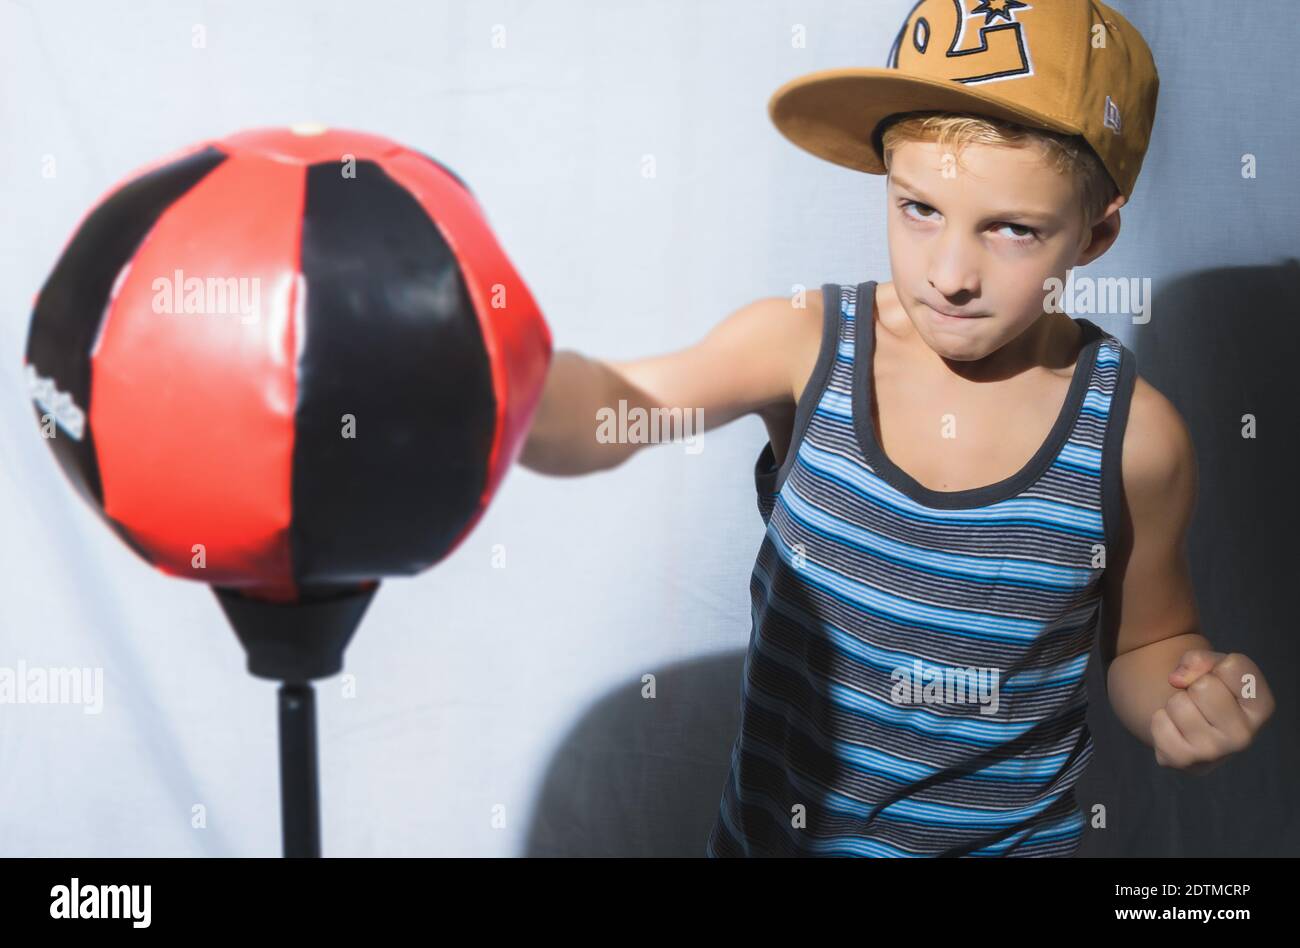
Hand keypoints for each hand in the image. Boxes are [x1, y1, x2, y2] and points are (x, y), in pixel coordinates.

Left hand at [1150, 650, 1274, 774]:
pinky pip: (1159, 722)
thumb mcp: (1215, 666)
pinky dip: (1161, 719)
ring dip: (1176, 702)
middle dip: (1193, 686)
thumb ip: (1202, 659)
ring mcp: (1214, 752)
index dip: (1216, 664)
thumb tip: (1176, 679)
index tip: (1218, 678)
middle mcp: (1244, 735)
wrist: (1192, 726)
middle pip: (1203, 686)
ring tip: (1189, 713)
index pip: (1233, 666)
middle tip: (1199, 699)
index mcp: (1261, 708)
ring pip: (1178, 703)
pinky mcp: (1184, 761)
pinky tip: (1176, 728)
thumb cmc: (1210, 690)